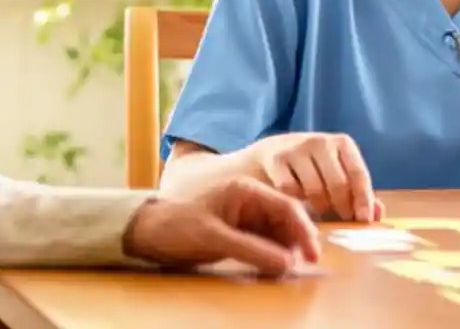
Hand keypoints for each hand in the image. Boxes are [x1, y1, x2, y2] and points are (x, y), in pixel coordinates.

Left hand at [122, 177, 320, 275]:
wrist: (146, 233)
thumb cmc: (176, 226)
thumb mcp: (215, 239)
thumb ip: (253, 250)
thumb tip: (288, 264)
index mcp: (243, 189)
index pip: (285, 206)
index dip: (303, 230)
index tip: (313, 253)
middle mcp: (247, 200)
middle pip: (284, 219)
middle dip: (296, 241)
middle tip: (304, 266)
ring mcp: (242, 215)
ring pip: (275, 232)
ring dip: (285, 250)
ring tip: (288, 270)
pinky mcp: (237, 230)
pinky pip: (263, 241)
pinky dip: (271, 254)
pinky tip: (274, 267)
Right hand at [249, 132, 378, 221]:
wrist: (270, 154)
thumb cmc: (312, 169)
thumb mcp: (337, 174)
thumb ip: (358, 194)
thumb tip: (378, 214)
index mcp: (342, 143)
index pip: (358, 173)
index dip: (363, 199)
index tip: (364, 220)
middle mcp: (320, 142)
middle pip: (338, 184)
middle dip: (341, 208)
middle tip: (339, 221)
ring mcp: (296, 148)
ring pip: (315, 191)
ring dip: (319, 209)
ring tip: (318, 213)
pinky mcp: (276, 159)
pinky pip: (291, 192)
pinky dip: (296, 203)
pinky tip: (297, 204)